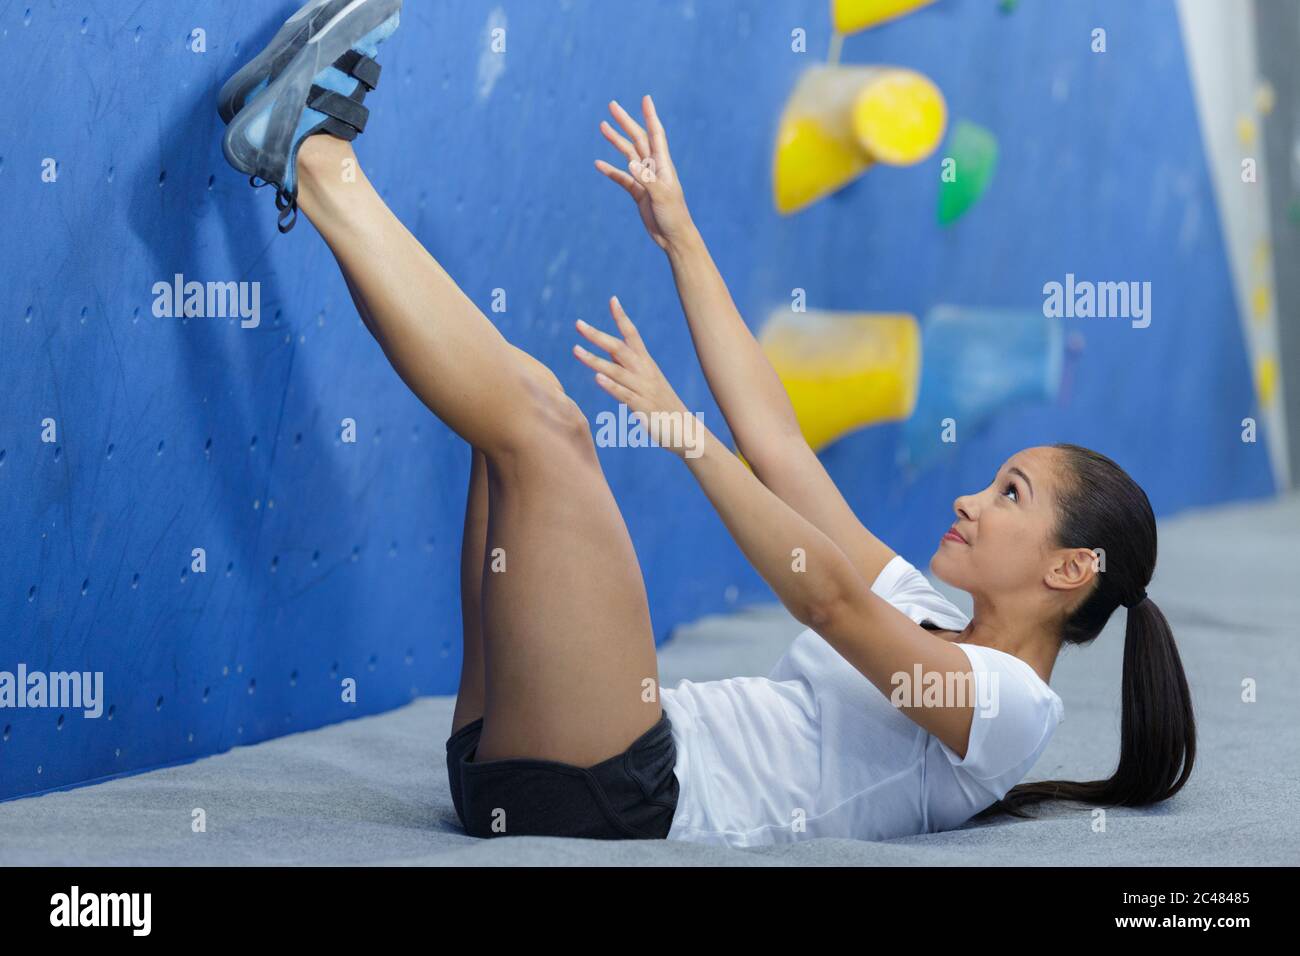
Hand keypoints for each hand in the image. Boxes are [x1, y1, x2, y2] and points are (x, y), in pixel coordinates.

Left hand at [573, 297, 703, 457]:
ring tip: (575, 350)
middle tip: (578, 324)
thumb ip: (627, 371)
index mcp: (647, 364)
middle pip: (619, 348)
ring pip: (616, 370)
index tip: (613, 299)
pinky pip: (624, 394)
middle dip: (597, 335)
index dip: (622, 318)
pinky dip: (610, 385)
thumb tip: (606, 359)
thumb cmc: (664, 407)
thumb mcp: (646, 383)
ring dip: (594, 359)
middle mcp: (645, 372)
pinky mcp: (642, 408)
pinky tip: (597, 378)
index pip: (633, 335)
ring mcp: (644, 389)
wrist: (686, 431)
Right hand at [596, 95, 693, 251]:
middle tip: (612, 105)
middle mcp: (654, 167)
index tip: (645, 98)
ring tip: (602, 126)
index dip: (650, 115)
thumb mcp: (661, 196)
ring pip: (628, 154)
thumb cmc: (673, 216)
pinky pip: (621, 178)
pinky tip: (598, 163)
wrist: (674, 237)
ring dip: (615, 140)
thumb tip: (630, 162)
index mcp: (662, 164)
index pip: (656, 133)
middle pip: (638, 138)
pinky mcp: (638, 193)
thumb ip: (646, 179)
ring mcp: (645, 179)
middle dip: (625, 121)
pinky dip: (611, 170)